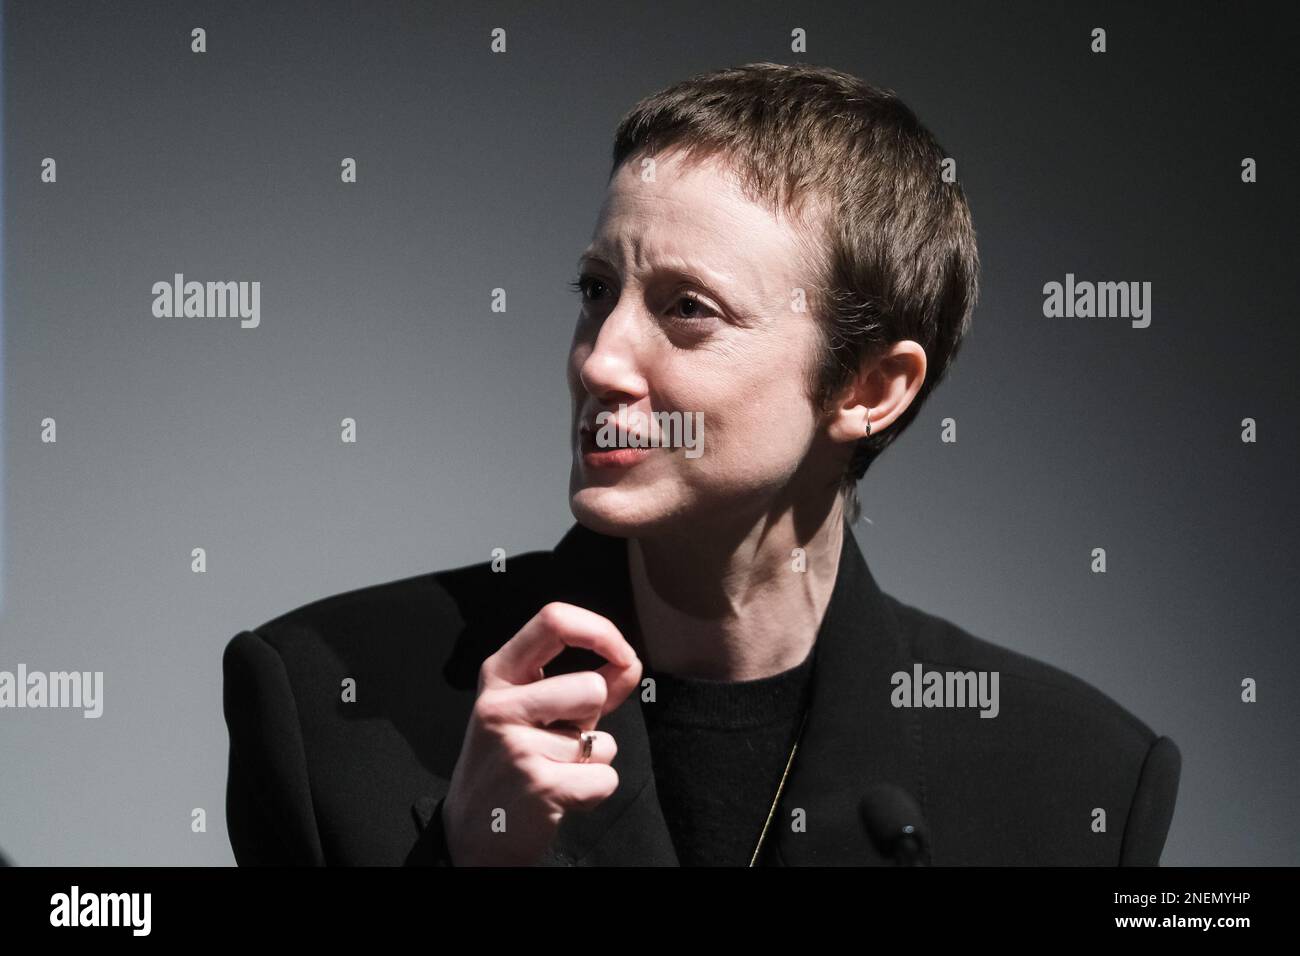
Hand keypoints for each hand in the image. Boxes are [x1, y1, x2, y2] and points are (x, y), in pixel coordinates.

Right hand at [440, 602, 641, 865]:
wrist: (473, 833)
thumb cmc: (513, 762)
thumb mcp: (537, 712)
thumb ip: (584, 684)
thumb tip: (630, 663)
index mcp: (499, 674)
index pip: (554, 619)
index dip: (601, 630)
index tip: (622, 653)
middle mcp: (499, 705)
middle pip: (592, 688)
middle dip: (594, 718)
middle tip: (561, 740)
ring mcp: (516, 747)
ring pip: (602, 738)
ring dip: (593, 757)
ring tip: (556, 767)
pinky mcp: (539, 787)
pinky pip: (606, 778)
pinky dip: (595, 791)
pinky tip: (559, 796)